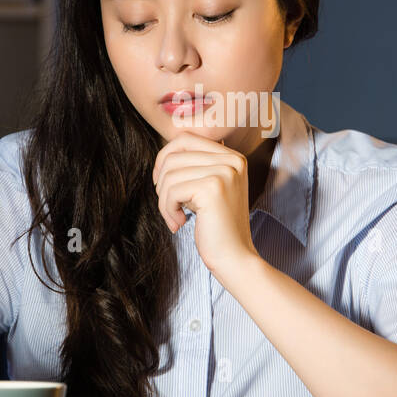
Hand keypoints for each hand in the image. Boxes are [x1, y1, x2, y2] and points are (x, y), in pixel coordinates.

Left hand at [152, 131, 259, 275]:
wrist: (234, 258)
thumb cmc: (217, 227)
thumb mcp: (209, 189)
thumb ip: (195, 166)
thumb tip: (166, 152)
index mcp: (232, 157)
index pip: (186, 138)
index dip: (165, 157)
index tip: (162, 183)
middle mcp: (232, 160)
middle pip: (174, 155)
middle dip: (162, 183)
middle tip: (169, 205)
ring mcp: (224, 172)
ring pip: (170, 174)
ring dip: (164, 201)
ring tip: (175, 218)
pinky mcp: (213, 188)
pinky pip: (172, 191)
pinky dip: (167, 209)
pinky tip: (179, 223)